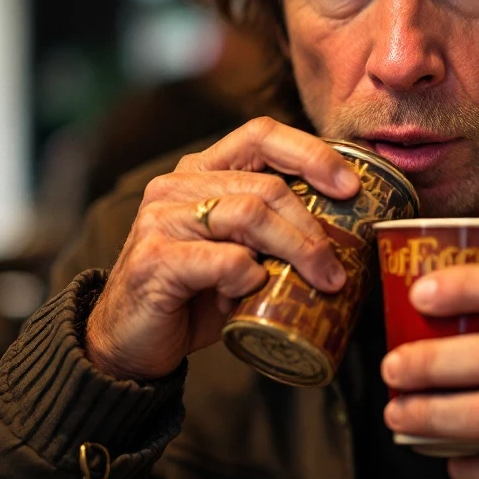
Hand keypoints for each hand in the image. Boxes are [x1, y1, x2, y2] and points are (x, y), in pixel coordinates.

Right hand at [85, 117, 360, 380]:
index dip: (312, 153)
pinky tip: (247, 298)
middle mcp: (177, 185)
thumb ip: (274, 230)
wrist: (128, 343)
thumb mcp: (239, 250)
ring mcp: (162, 219)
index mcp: (202, 171)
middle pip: (266, 185)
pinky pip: (225, 260)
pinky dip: (249, 280)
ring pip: (250, 215)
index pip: (262, 134)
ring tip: (317, 282)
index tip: (350, 187)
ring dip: (295, 251)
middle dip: (312, 227)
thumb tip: (346, 230)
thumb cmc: (194, 295)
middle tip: (335, 267)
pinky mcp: (156, 259)